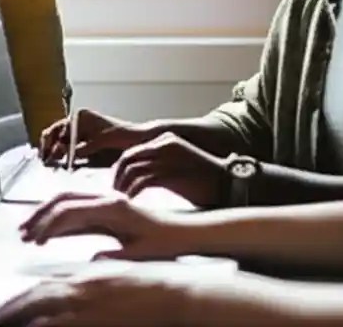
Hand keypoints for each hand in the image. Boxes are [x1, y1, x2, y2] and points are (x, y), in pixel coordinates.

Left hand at [0, 269, 194, 326]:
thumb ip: (83, 282)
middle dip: (8, 312)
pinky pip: (61, 325)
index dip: (17, 301)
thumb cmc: (147, 285)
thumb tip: (59, 286)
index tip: (0, 311)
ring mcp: (88, 305)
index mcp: (82, 276)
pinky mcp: (97, 319)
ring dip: (18, 319)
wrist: (174, 292)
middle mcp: (80, 288)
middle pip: (34, 300)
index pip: (41, 289)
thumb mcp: (109, 276)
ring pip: (42, 313)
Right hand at [17, 192, 192, 259]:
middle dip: (39, 215)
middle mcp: (106, 199)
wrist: (184, 233)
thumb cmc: (166, 242)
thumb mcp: (142, 253)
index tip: (36, 240)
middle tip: (22, 233)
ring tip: (28, 231)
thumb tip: (93, 259)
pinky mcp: (105, 209)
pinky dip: (58, 219)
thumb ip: (117, 255)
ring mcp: (104, 201)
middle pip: (62, 199)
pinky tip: (48, 232)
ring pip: (66, 201)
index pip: (70, 210)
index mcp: (113, 206)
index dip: (49, 224)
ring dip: (45, 215)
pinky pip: (75, 209)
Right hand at [38, 109, 149, 164]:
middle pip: (56, 133)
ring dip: (54, 151)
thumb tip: (67, 152)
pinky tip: (60, 161)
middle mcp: (78, 122)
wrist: (138, 140)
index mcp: (81, 116)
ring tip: (49, 162)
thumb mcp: (102, 141)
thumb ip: (84, 146)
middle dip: (49, 146)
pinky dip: (64, 154)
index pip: (58, 128)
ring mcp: (81, 132)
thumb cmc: (123, 135)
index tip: (48, 155)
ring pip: (61, 141)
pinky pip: (69, 147)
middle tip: (44, 160)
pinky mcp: (85, 142)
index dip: (52, 142)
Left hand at [113, 133, 229, 207]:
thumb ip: (158, 167)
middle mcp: (164, 145)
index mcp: (165, 140)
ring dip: (122, 187)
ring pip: (132, 170)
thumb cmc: (203, 180)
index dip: (119, 169)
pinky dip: (132, 192)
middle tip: (113, 194)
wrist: (228, 184)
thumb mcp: (177, 166)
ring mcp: (167, 158)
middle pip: (127, 158)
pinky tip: (132, 202)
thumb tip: (137, 178)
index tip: (116, 184)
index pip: (132, 151)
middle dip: (116, 177)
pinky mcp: (171, 173)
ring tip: (121, 200)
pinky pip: (142, 181)